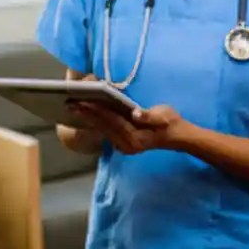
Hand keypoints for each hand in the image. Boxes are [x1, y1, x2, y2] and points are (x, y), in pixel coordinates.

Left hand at [70, 102, 188, 154]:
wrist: (178, 136)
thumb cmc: (171, 123)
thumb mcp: (164, 117)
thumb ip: (150, 116)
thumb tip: (136, 114)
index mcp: (135, 137)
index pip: (112, 121)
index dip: (97, 111)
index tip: (83, 102)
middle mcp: (127, 144)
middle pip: (104, 127)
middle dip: (87, 115)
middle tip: (71, 104)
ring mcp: (125, 146)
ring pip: (103, 130)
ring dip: (89, 119)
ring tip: (75, 108)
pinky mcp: (124, 143)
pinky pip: (107, 132)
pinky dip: (96, 123)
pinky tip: (88, 116)